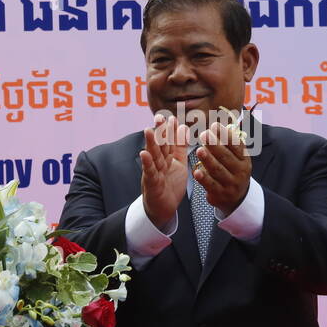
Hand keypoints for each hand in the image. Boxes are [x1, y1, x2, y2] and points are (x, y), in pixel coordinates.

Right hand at [140, 113, 188, 228]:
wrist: (162, 209)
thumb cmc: (169, 186)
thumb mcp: (178, 163)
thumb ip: (180, 147)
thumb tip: (183, 128)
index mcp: (167, 158)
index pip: (169, 141)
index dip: (170, 130)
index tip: (172, 117)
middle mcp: (159, 163)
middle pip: (160, 145)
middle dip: (160, 131)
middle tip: (160, 117)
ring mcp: (154, 172)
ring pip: (153, 156)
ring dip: (151, 144)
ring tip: (149, 131)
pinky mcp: (151, 183)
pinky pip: (149, 172)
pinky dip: (146, 163)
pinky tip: (144, 154)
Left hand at [193, 122, 251, 213]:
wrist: (237, 198)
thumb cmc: (233, 171)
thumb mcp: (237, 158)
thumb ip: (230, 144)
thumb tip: (221, 126)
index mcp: (244, 160)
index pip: (236, 146)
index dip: (225, 135)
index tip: (214, 126)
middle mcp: (240, 172)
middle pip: (226, 157)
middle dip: (214, 145)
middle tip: (204, 134)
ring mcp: (231, 185)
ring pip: (218, 171)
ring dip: (208, 160)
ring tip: (199, 150)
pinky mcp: (220, 195)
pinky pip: (211, 186)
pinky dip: (204, 179)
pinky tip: (196, 172)